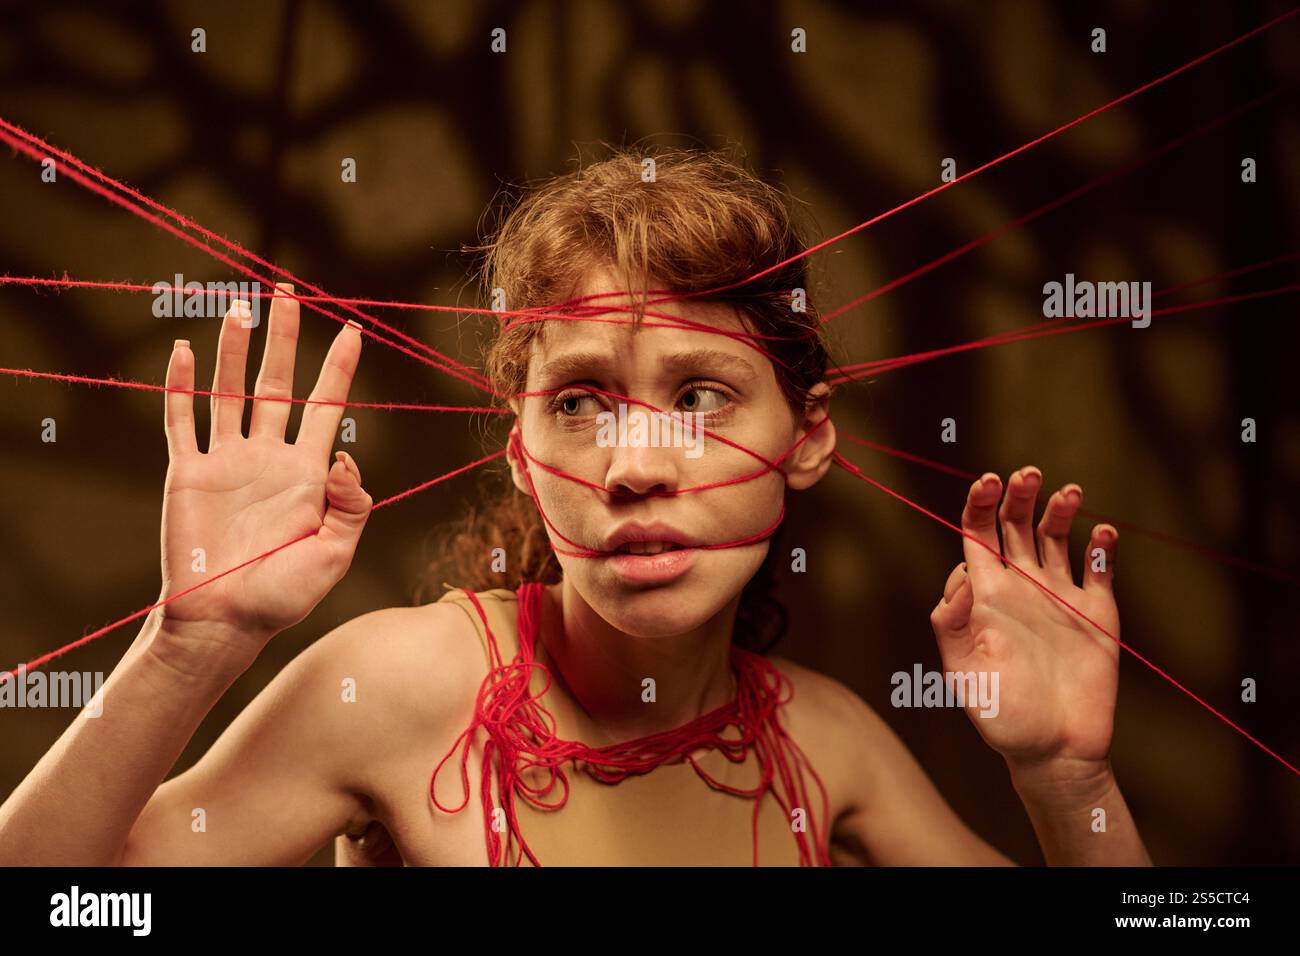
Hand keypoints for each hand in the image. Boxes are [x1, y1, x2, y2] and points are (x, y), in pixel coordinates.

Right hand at [155, 286, 371, 654]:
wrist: (224, 620)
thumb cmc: (284, 595)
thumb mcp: (336, 553)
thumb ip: (352, 505)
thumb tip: (344, 458)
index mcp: (308, 474)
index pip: (326, 407)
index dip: (339, 369)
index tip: (352, 330)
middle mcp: (268, 458)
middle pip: (277, 384)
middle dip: (283, 339)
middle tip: (286, 291)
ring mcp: (227, 461)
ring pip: (228, 391)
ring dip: (232, 349)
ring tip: (239, 305)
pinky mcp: (188, 472)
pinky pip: (181, 419)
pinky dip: (180, 384)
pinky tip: (184, 349)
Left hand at [928, 467, 1119, 770]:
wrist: (1054, 751)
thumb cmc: (1000, 715)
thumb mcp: (963, 671)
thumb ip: (953, 623)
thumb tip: (960, 576)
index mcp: (986, 592)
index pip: (977, 532)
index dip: (980, 502)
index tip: (988, 482)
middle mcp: (1021, 586)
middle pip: (1015, 523)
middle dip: (1018, 493)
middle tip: (1027, 473)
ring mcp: (1060, 596)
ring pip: (1057, 536)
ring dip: (1060, 509)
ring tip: (1068, 492)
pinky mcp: (1097, 613)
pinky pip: (1100, 568)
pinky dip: (1103, 546)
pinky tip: (1103, 534)